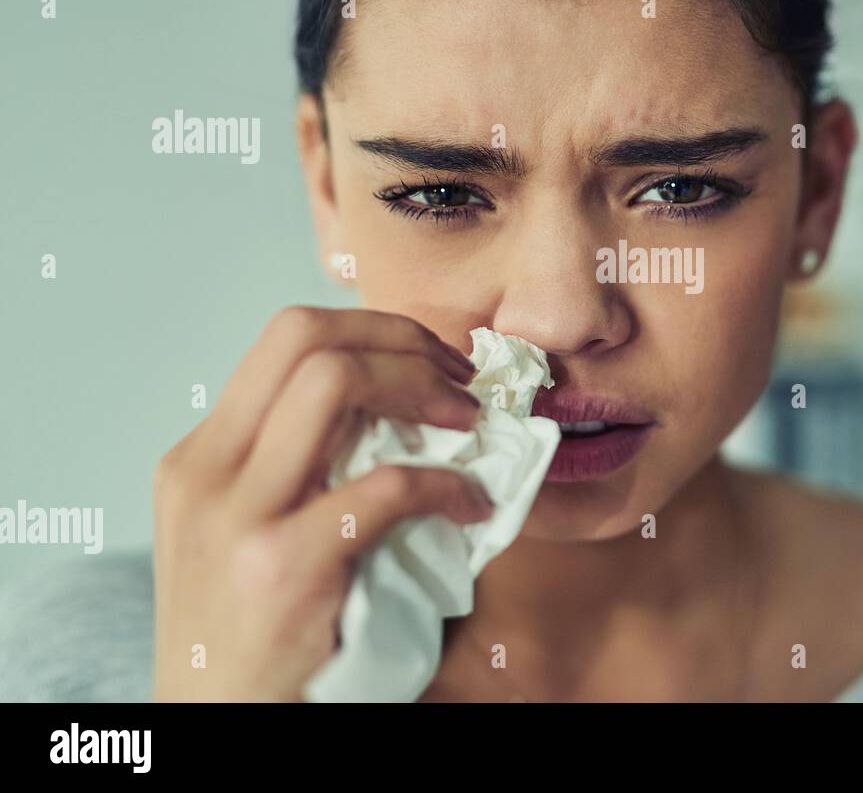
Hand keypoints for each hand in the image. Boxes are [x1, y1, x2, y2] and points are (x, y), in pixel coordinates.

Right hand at [152, 306, 491, 700]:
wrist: (215, 724)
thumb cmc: (246, 632)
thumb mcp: (242, 533)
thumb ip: (295, 469)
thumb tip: (402, 412)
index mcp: (200, 455)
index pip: (285, 336)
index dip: (373, 329)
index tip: (429, 358)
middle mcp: (206, 469)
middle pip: (304, 336)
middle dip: (401, 337)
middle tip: (458, 380)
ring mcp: (238, 514)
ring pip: (332, 382)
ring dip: (420, 387)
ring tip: (466, 422)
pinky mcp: (282, 565)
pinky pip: (384, 486)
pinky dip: (444, 484)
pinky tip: (469, 505)